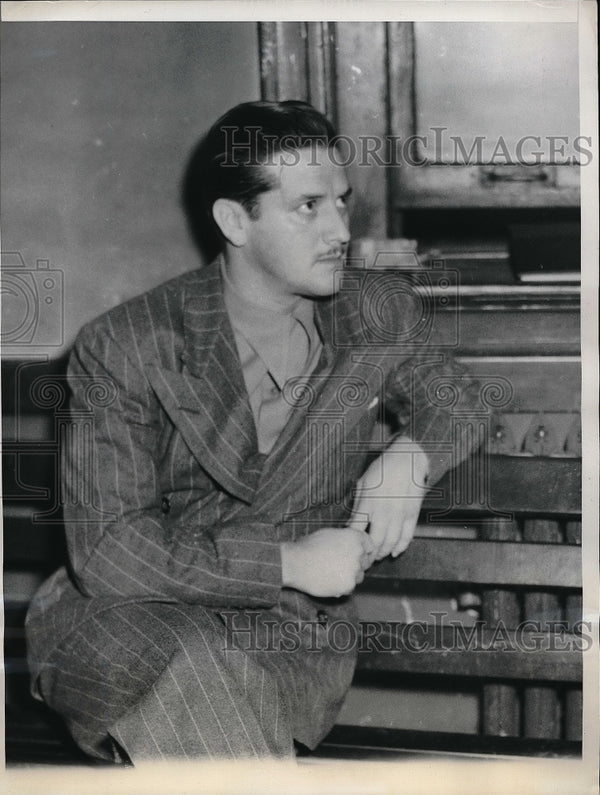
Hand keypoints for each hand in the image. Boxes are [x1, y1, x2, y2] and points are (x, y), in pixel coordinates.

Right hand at [281, 527, 373, 597]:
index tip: (361, 557)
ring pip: (359, 576)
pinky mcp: (349, 584)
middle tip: (340, 567)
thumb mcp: (329, 534)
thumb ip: (345, 539)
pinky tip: (328, 581)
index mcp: (355, 537)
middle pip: (365, 562)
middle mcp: (358, 552)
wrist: (295, 562)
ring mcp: (354, 569)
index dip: (366, 553)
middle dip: (356, 565)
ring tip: (331, 574)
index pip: (370, 546)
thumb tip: (353, 545)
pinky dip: (342, 587)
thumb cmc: (308, 547)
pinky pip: (350, 588)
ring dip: (349, 577)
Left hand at [348, 437, 428, 560]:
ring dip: (383, 553)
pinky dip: (401, 547)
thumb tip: (351, 524)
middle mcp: (384, 511)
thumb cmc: (382, 469)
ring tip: (376, 556)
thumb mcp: (363, 482)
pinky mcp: (413, 514)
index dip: (352, 543)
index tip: (349, 547)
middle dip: (368, 554)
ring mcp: (400, 514)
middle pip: (375, 542)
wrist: (408, 458)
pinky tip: (394, 552)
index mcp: (368, 503)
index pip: (356, 530)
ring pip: (391, 542)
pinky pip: (407, 536)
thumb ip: (357, 504)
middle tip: (363, 559)